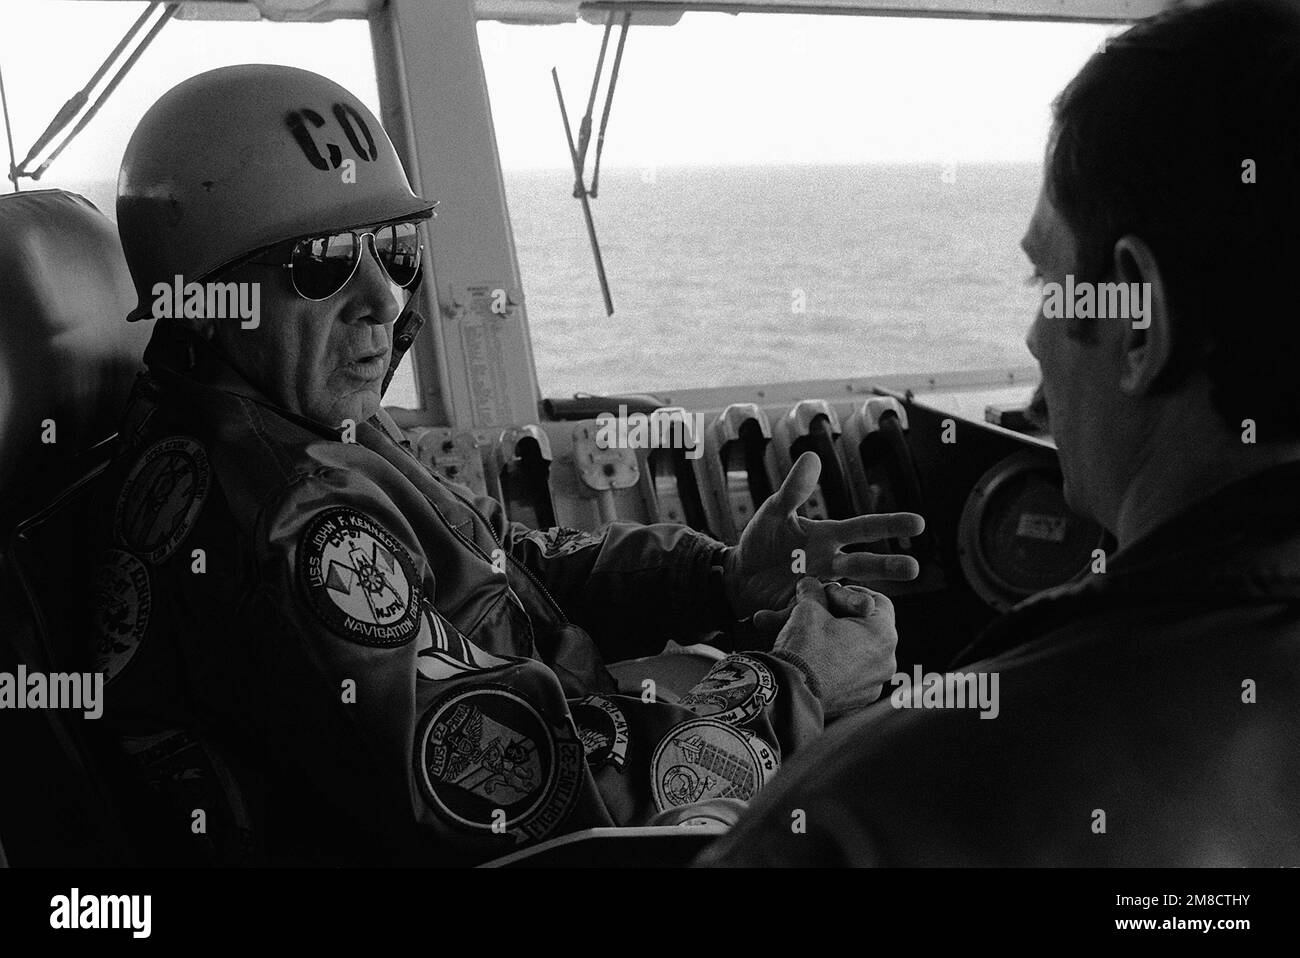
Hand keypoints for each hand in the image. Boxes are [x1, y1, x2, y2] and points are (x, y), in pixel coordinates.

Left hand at [723, 451, 923, 619]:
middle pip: (863, 565)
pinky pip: (805, 614)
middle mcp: (829, 564)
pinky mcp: (800, 610)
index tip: (919, 523)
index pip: (864, 529)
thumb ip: (793, 490)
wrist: (738, 576)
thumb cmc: (762, 541)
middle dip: (888, 567)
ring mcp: (818, 588)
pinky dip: (802, 616)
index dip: (890, 526)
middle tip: (914, 569)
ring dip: (855, 602)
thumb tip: (812, 457)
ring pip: (842, 595)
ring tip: (867, 609)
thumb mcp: (775, 512)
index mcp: (828, 538)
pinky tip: (798, 620)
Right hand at [764, 577, 897, 716]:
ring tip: (816, 639)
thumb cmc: (804, 648)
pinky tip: (817, 661)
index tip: (830, 595)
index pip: (879, 601)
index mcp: (884, 634)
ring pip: (862, 652)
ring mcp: (876, 684)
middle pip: (870, 628)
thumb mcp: (807, 608)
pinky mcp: (861, 700)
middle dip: (846, 618)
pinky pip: (854, 675)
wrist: (790, 694)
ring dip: (843, 642)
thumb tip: (810, 584)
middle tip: (821, 615)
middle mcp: (888, 661)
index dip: (852, 592)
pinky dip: (839, 666)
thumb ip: (814, 592)